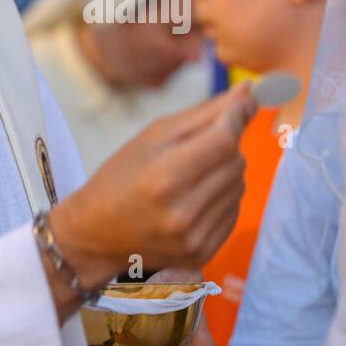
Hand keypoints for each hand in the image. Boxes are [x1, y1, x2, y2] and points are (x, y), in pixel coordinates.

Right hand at [50, 81, 256, 294]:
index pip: (225, 140)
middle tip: (198, 148)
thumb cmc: (121, 176)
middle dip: (226, 146)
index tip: (241, 104)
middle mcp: (183, 212)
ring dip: (225, 173)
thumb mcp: (153, 136)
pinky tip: (195, 199)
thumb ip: (204, 114)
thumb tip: (248, 92)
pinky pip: (234, 211)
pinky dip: (222, 198)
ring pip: (239, 186)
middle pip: (236, 162)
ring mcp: (195, 238)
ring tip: (192, 176)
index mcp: (165, 176)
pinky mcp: (204, 253)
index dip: (238, 117)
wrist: (97, 235)